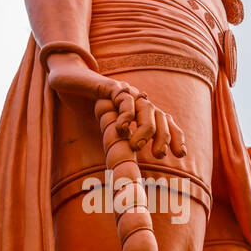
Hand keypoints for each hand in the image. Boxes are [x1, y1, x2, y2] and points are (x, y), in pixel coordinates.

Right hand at [46, 52, 185, 158]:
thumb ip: (122, 142)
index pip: (166, 122)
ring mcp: (126, 92)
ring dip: (145, 129)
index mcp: (141, 110)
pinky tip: (121, 128)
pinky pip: (124, 99)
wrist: (70, 82)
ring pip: (147, 108)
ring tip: (136, 147)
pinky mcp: (110, 86)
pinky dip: (125, 114)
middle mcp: (138, 100)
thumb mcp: (109, 128)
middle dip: (164, 137)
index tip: (181, 154)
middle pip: (161, 116)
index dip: (176, 137)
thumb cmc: (89, 107)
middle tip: (158, 156)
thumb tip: (128, 168)